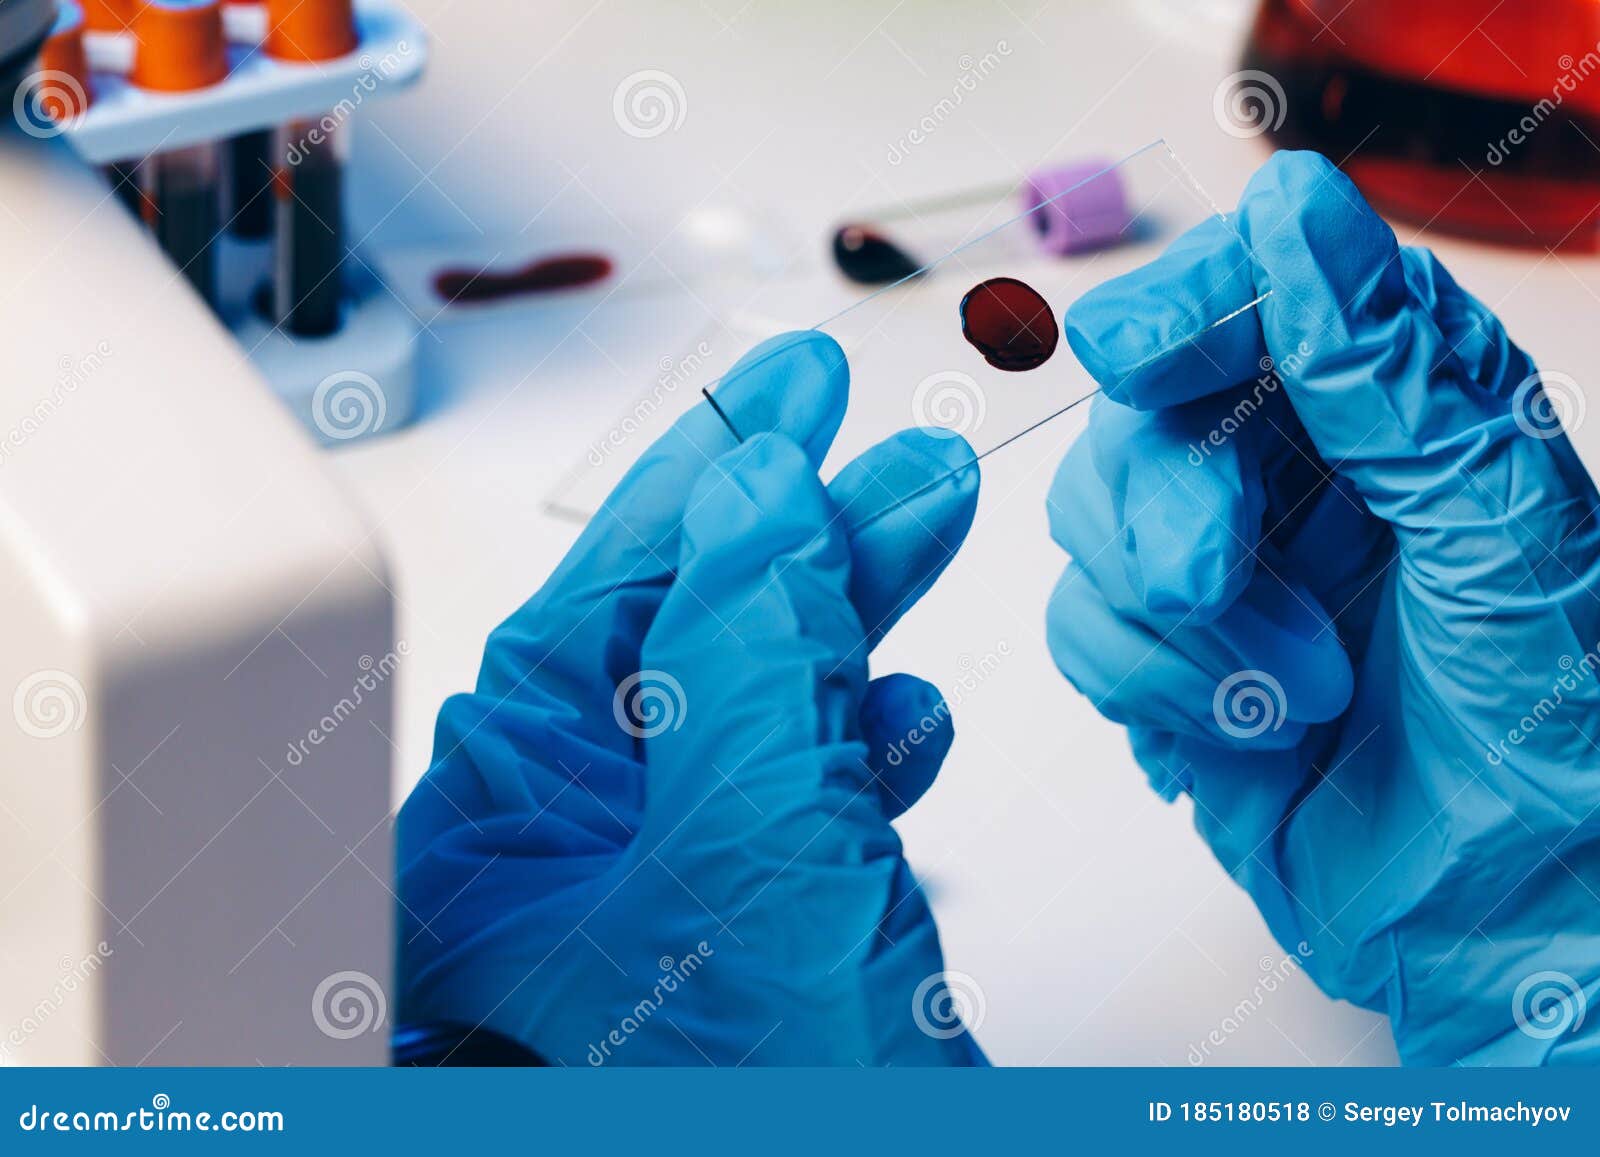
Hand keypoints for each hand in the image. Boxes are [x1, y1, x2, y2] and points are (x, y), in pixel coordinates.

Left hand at [396, 331, 985, 1064]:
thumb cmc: (769, 1101)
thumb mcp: (754, 855)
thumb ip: (748, 655)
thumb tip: (754, 490)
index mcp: (485, 872)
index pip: (592, 617)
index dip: (700, 482)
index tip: (784, 393)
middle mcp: (548, 910)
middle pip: (677, 665)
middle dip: (794, 544)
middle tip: (876, 441)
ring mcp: (651, 950)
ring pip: (750, 740)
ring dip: (847, 635)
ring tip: (929, 527)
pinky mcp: (742, 984)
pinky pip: (788, 836)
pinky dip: (857, 765)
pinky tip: (908, 721)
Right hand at [1048, 151, 1599, 1064]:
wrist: (1534, 932)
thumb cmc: (1569, 743)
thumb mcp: (1507, 539)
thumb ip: (1392, 374)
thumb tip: (1294, 208)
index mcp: (1399, 415)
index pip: (1258, 298)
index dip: (1185, 308)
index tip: (1134, 350)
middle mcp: (1302, 481)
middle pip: (1145, 417)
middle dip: (1166, 499)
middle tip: (1212, 575)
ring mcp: (1227, 578)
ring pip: (1093, 519)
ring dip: (1173, 613)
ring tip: (1291, 688)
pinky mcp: (1169, 673)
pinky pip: (1085, 631)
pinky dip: (1149, 683)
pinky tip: (1244, 732)